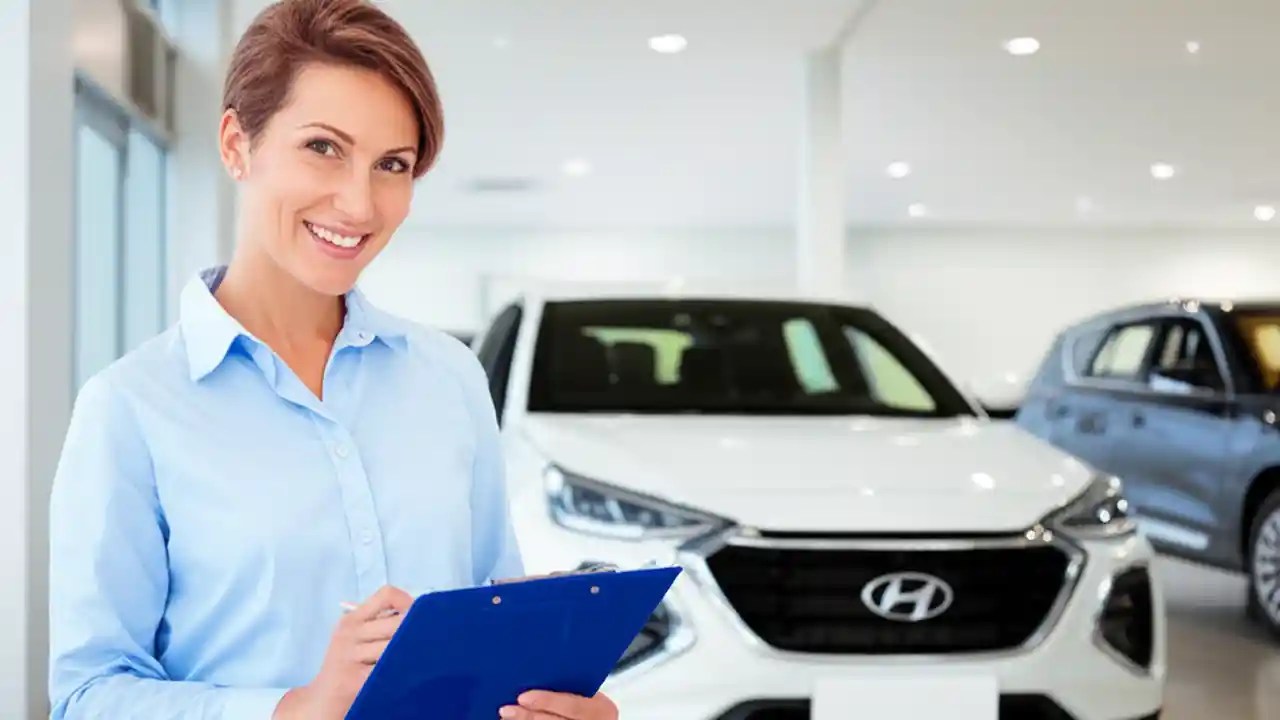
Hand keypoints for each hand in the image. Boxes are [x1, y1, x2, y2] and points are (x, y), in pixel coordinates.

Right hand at [272, 585, 413, 719]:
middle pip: (397, 622)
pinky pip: (388, 669)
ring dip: (410, 652)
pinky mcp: (356, 679)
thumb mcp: (353, 635)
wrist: (324, 697)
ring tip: (416, 655)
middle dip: (415, 630)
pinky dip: (399, 669)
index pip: (386, 595)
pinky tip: (403, 671)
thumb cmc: (347, 663)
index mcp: (351, 620)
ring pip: (395, 646)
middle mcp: (350, 634)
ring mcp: (351, 656)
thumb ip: (378, 620)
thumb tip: (418, 609)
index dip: (406, 601)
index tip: (416, 614)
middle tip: (427, 636)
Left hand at [499, 690, 618, 719]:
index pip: (573, 705)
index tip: (523, 697)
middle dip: (529, 717)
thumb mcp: (586, 695)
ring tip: (507, 717)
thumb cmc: (586, 705)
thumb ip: (568, 690)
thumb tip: (534, 677)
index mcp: (602, 710)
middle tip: (506, 710)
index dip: (547, 701)